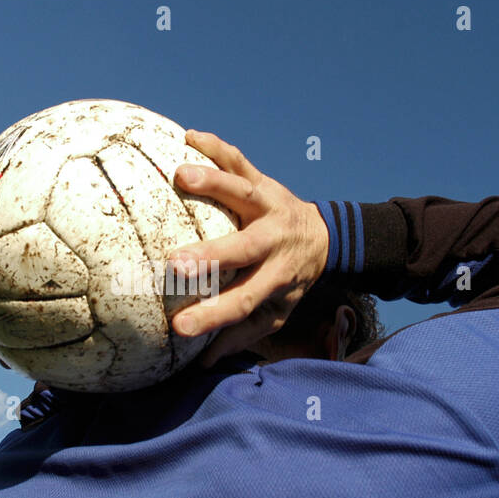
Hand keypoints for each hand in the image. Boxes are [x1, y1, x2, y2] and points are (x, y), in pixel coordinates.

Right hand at [170, 129, 329, 365]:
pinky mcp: (264, 180)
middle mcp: (274, 241)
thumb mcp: (276, 312)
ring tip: (179, 175)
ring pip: (245, 192)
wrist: (324, 236)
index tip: (179, 329)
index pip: (243, 301)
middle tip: (174, 264)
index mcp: (275, 277)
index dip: (213, 316)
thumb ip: (241, 332)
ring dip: (214, 182)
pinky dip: (216, 146)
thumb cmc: (288, 279)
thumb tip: (201, 362)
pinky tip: (188, 136)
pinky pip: (240, 159)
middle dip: (211, 255)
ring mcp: (270, 206)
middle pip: (243, 249)